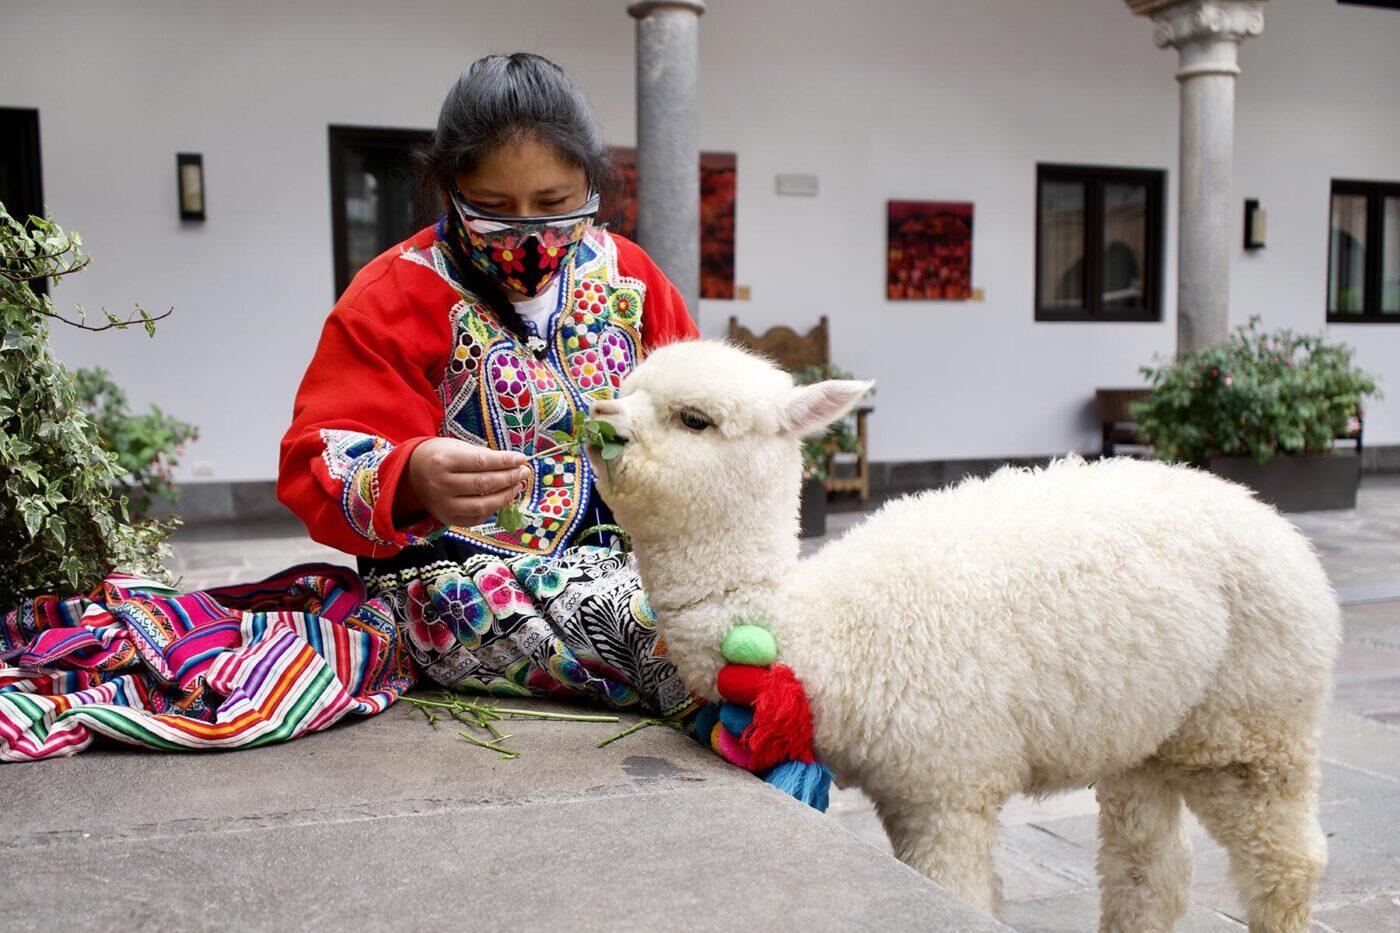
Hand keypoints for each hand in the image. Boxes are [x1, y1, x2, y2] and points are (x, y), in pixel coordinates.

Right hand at [395, 438, 528, 528]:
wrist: (412, 473)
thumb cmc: (440, 456)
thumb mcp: (457, 447)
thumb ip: (482, 456)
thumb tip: (514, 464)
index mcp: (444, 461)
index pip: (481, 462)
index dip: (505, 461)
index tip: (522, 459)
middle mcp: (441, 485)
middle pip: (484, 484)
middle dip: (509, 478)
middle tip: (524, 472)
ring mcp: (443, 505)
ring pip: (482, 506)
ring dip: (505, 497)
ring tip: (517, 486)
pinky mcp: (447, 519)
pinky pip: (476, 519)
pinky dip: (492, 510)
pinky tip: (502, 499)